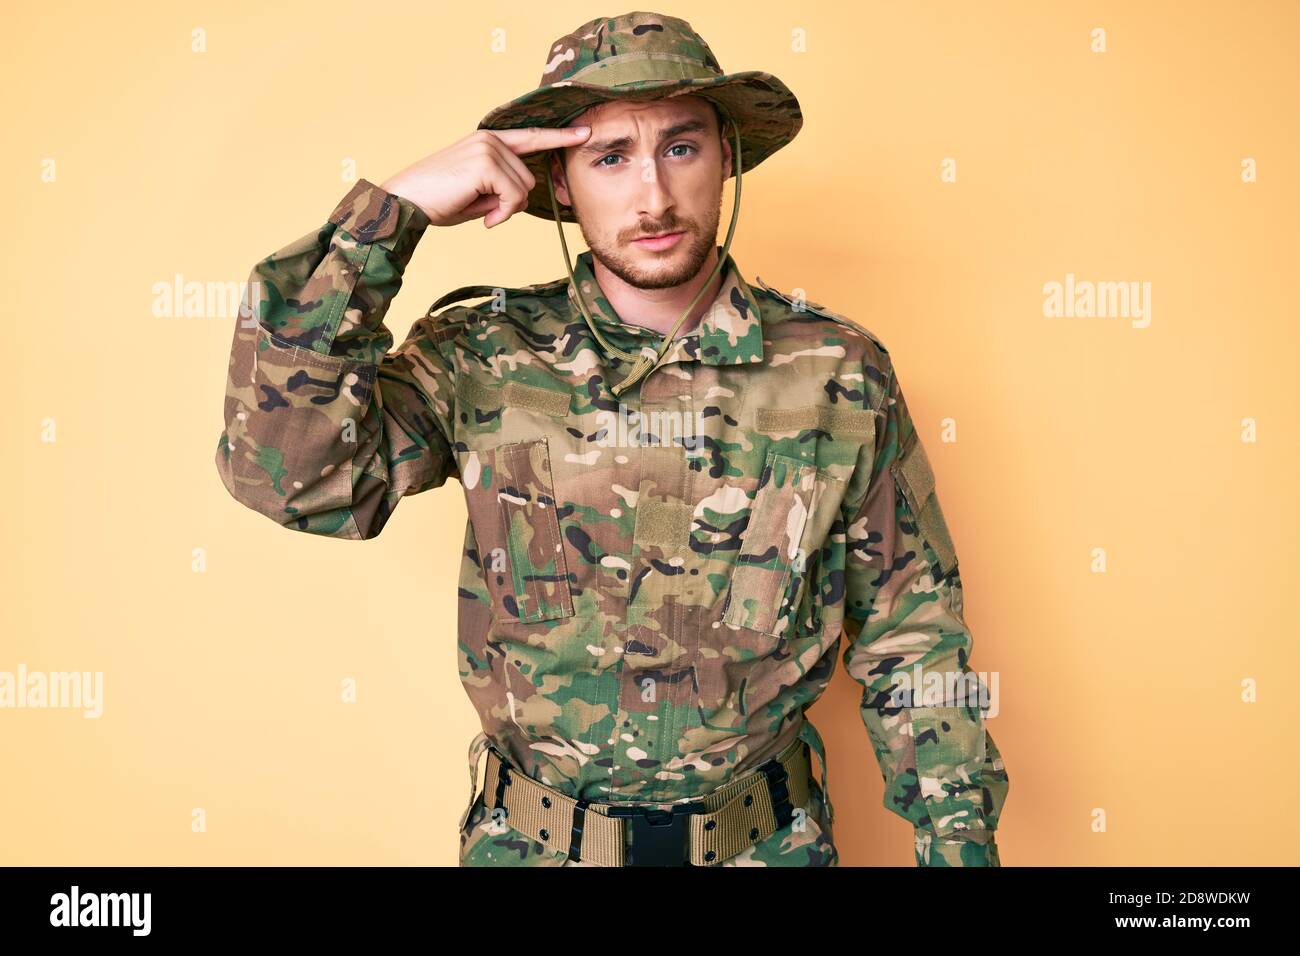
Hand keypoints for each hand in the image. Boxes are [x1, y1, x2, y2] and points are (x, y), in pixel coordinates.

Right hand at [379, 126, 590, 227]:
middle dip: (513, 202)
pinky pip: (514, 197)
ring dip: (506, 209)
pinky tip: (483, 218)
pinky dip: (502, 214)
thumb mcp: (477, 194)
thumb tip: (521, 199)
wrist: (406, 202)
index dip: (559, 136)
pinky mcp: (486, 163)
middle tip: (487, 213)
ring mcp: (488, 148)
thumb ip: (502, 189)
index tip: (584, 132)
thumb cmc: (437, 201)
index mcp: (487, 142)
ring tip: (480, 212)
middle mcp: (490, 139)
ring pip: (525, 188)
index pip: (531, 137)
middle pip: (530, 177)